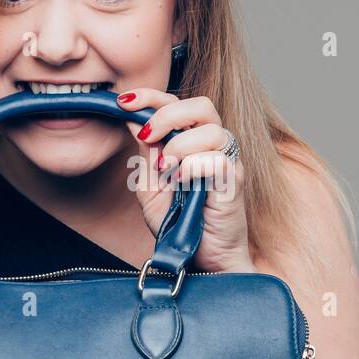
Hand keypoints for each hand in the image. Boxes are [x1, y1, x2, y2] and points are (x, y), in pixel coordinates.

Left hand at [116, 88, 254, 272]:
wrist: (202, 262)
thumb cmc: (180, 225)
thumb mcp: (151, 188)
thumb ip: (145, 156)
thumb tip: (131, 120)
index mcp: (193, 143)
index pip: (177, 104)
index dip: (151, 96)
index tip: (123, 100)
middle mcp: (214, 148)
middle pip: (201, 105)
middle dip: (167, 114)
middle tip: (146, 136)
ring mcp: (228, 164)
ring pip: (212, 130)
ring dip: (180, 146)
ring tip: (166, 171)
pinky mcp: (236, 183)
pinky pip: (218, 160)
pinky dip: (194, 167)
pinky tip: (182, 183)